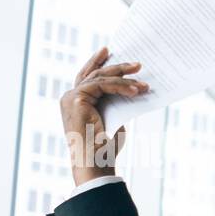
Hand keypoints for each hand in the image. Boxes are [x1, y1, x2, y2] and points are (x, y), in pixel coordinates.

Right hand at [60, 46, 147, 183]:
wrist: (96, 163)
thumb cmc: (105, 148)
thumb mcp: (113, 119)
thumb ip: (114, 102)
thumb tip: (132, 89)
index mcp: (77, 102)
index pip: (88, 77)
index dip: (98, 63)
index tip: (109, 52)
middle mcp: (70, 97)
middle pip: (94, 74)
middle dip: (116, 67)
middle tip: (137, 64)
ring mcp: (71, 97)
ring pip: (100, 78)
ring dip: (124, 78)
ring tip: (144, 82)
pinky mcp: (77, 100)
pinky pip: (101, 86)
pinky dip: (120, 87)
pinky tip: (136, 91)